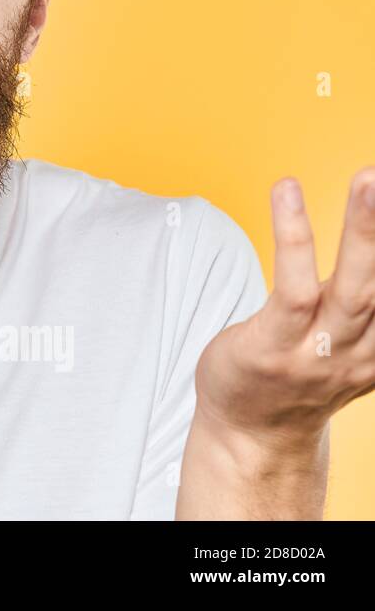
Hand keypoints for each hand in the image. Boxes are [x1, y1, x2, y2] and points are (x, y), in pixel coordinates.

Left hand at [193, 168, 374, 448]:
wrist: (251, 434)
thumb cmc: (297, 371)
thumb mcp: (347, 339)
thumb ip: (368, 303)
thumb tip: (373, 244)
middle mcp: (362, 351)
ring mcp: (318, 352)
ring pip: (353, 288)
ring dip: (364, 231)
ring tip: (370, 179)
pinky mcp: (273, 346)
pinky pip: (291, 290)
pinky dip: (294, 238)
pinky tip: (287, 192)